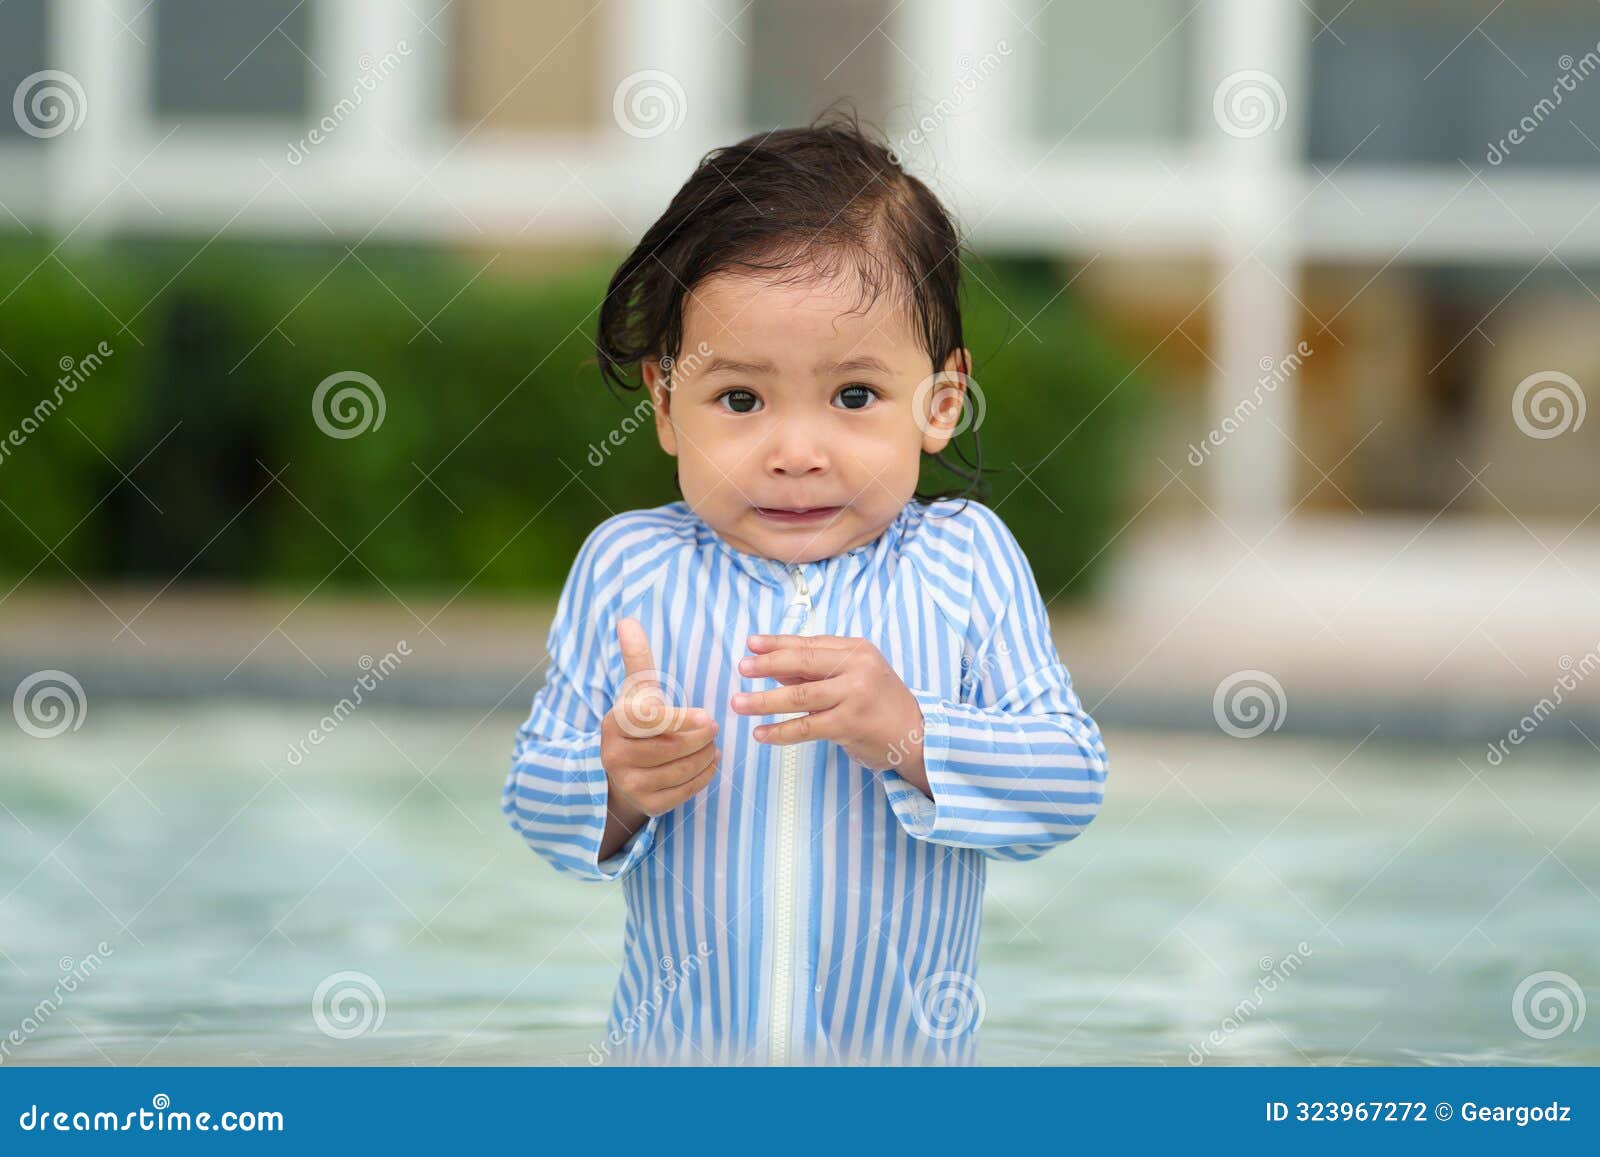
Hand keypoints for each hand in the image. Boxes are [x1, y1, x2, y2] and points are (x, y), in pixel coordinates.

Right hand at [600, 617, 720, 819]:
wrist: (619, 771)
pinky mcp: (647, 805)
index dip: (680, 720)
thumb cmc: (637, 722)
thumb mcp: (637, 691)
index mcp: (615, 723)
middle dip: (700, 738)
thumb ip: (637, 658)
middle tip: (714, 727)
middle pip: (670, 748)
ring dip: (705, 755)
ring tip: (712, 744)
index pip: (650, 722)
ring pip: (680, 770)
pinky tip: (709, 762)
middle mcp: (615, 755)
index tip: (707, 716)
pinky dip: (703, 776)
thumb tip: (627, 620)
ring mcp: (630, 783)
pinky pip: (684, 792)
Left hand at [729, 634, 925, 776]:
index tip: (751, 644)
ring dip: (764, 701)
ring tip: (739, 704)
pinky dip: (780, 732)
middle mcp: (856, 667)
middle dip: (766, 665)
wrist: (918, 736)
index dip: (777, 643)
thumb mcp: (854, 677)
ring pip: (799, 696)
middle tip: (742, 668)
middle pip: (801, 663)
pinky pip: (806, 727)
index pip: (808, 644)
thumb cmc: (881, 704)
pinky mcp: (850, 723)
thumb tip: (774, 668)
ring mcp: (854, 695)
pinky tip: (761, 734)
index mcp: (855, 649)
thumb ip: (817, 671)